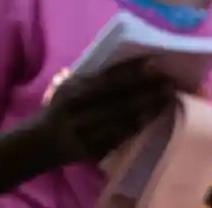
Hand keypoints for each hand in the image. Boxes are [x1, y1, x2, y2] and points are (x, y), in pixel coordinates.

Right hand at [36, 59, 175, 163]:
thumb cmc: (61, 106)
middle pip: (120, 101)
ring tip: (169, 97)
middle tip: (171, 81)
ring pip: (124, 120)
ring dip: (150, 108)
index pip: (106, 79)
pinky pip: (122, 137)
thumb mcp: (69, 85)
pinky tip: (156, 115)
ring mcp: (86, 135)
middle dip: (148, 90)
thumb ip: (94, 75)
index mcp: (73, 92)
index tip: (155, 62)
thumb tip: (131, 60)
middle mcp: (78, 114)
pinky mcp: (93, 151)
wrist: (41, 143)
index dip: (132, 71)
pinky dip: (141, 125)